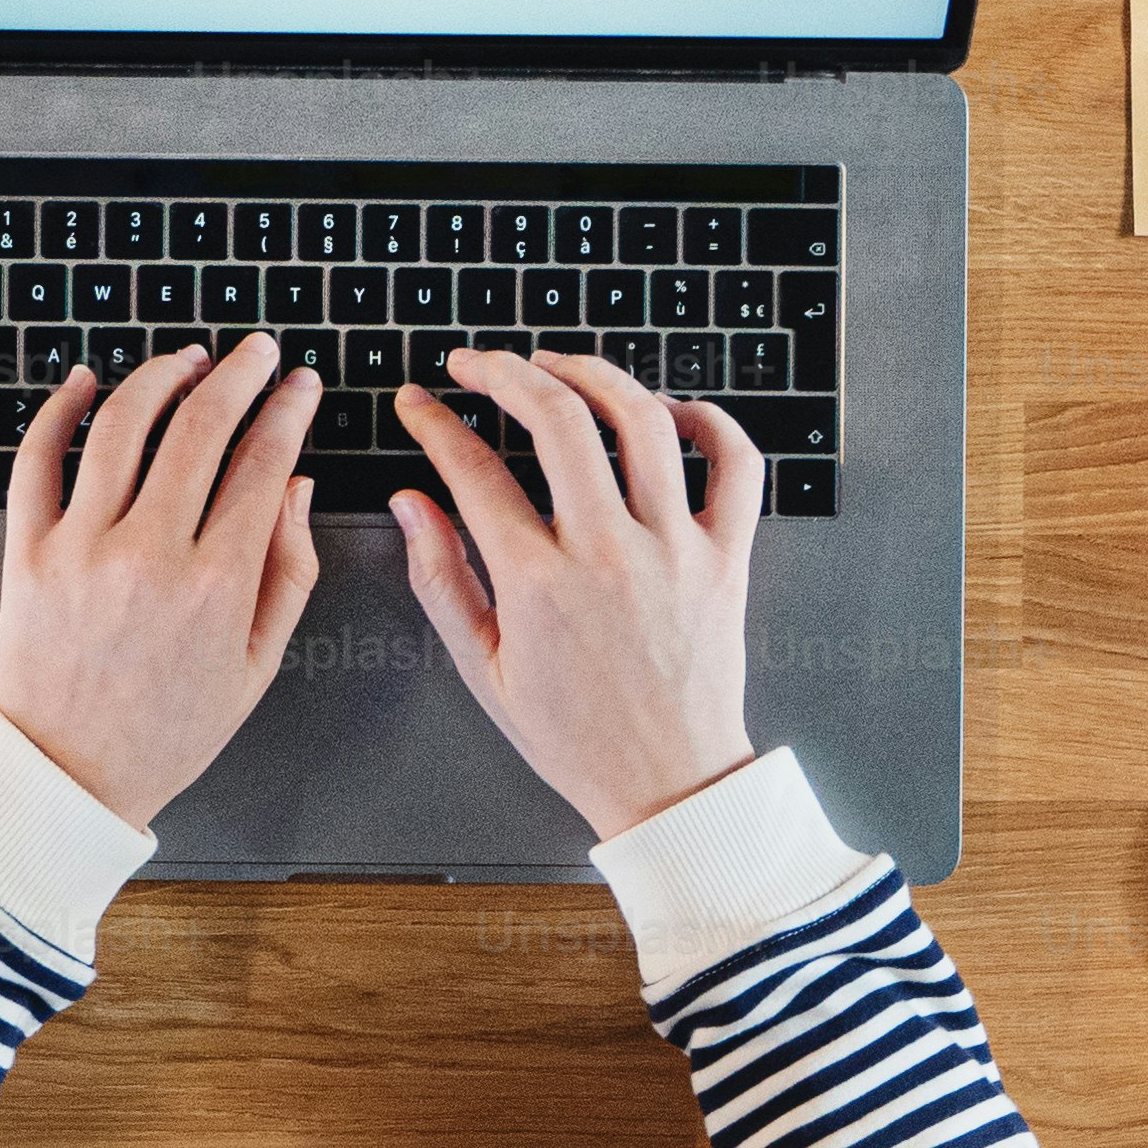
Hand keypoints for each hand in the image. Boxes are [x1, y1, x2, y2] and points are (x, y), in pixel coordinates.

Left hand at [0, 337, 327, 820]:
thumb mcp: (257, 665)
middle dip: (239, 373)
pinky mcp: (27, 552)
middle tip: (256, 353)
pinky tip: (86, 382)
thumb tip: (296, 486)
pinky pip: (37, 459)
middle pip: (201, 426)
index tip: (299, 386)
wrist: (71, 777)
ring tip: (186, 360)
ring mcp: (82, 548)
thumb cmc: (168, 729)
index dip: (289, 410)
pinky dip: (58, 409)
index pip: (263, 462)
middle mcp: (150, 554)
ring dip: (161, 375)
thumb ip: (289, 570)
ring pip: (121, 424)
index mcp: (218, 584)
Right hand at [387, 347, 765, 838]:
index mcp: (539, 585)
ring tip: (558, 366)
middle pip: (557, 419)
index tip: (420, 403)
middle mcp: (608, 554)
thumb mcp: (484, 669)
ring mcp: (676, 549)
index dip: (435, 423)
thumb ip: (441, 579)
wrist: (669, 782)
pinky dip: (709, 421)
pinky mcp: (727, 557)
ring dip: (594, 374)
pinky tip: (670, 412)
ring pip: (642, 421)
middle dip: (505, 372)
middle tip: (479, 364)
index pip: (472, 470)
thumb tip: (410, 504)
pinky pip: (736, 464)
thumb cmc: (575, 736)